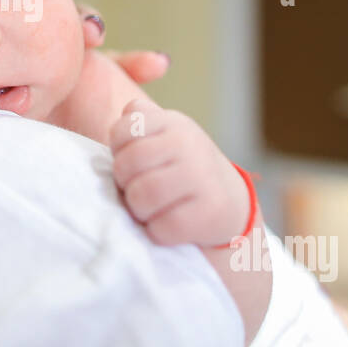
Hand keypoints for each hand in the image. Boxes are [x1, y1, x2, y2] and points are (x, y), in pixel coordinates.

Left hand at [108, 97, 249, 248]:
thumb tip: (124, 114)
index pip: (123, 130)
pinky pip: (163, 227)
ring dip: (138, 209)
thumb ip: (140, 120)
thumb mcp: (165, 135)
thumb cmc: (182, 167)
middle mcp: (188, 144)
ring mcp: (201, 177)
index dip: (118, 152)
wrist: (229, 200)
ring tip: (149, 209)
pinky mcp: (210, 211)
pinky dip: (156, 232)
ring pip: (142, 195)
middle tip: (136, 191)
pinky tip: (166, 225)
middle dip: (124, 184)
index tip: (133, 164)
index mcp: (172, 123)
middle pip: (128, 163)